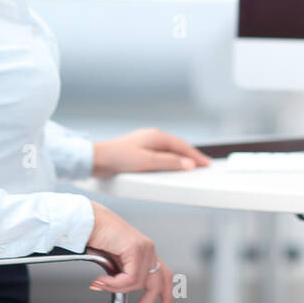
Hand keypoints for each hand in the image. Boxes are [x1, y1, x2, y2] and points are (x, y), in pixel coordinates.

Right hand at [85, 201, 173, 302]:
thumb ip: (123, 274)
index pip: (164, 275)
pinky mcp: (135, 248)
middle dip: (149, 300)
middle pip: (159, 281)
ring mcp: (144, 247)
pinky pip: (130, 277)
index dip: (167, 293)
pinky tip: (101, 280)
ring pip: (138, 282)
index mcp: (146, 252)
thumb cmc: (98, 236)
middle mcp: (148, 249)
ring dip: (116, 288)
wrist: (89, 220)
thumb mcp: (115, 261)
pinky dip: (113, 283)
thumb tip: (121, 290)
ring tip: (101, 284)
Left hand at [92, 127, 210, 175]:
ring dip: (181, 157)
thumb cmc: (118, 158)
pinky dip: (170, 159)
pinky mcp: (139, 150)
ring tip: (190, 166)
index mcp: (156, 136)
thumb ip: (169, 162)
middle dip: (191, 155)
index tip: (206, 164)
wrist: (96, 159)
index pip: (183, 146)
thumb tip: (188, 164)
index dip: (196, 156)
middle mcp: (152, 137)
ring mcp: (145, 142)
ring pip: (169, 149)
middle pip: (177, 146)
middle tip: (203, 165)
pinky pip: (161, 153)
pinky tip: (170, 165)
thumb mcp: (147, 162)